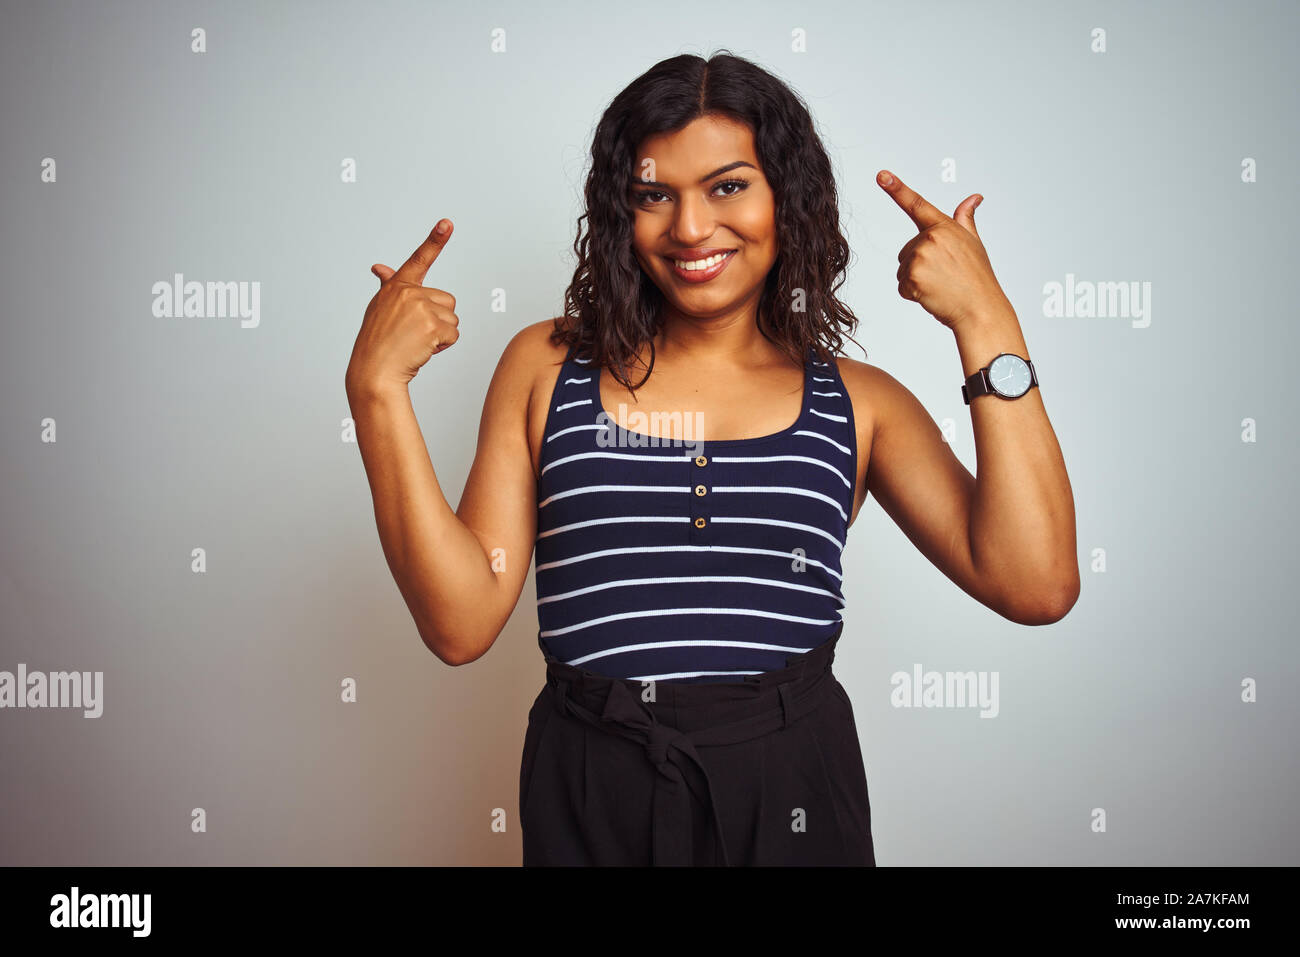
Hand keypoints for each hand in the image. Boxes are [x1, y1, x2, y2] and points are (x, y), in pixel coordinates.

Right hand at [346, 220, 459, 395]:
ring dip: (441, 335)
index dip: (435, 240)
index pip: (419, 259)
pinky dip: (443, 346)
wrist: (374, 370)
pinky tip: (422, 350)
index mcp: (397, 286)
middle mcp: (409, 292)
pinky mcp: (432, 325)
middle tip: (414, 334)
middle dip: (438, 320)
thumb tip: (380, 267)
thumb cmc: (377, 343)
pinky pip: (453, 335)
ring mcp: (420, 307)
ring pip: (452, 320)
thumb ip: (389, 286)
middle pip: (447, 302)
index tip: (447, 223)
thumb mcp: (380, 309)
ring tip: (416, 342)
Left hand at [878, 170, 1009, 328]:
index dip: (897, 188)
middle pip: (907, 250)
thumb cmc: (977, 278)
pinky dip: (914, 294)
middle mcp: (931, 237)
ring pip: (903, 269)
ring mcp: (920, 256)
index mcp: (945, 227)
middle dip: (921, 265)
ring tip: (941, 286)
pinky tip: (933, 295)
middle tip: (945, 276)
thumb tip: (974, 198)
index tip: (881, 175)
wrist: (980, 308)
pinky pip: (902, 286)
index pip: (917, 204)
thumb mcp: (973, 243)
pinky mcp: (912, 276)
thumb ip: (965, 219)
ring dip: (917, 281)